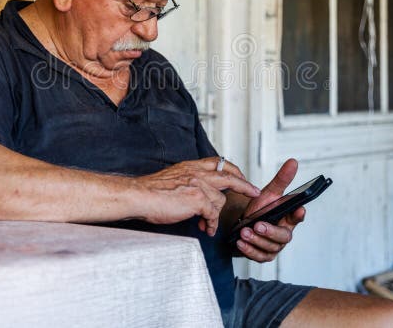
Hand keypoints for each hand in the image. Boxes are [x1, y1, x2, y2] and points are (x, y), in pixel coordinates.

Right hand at [136, 157, 259, 236]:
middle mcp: (197, 172)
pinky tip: (207, 229)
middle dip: (244, 184)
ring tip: (207, 224)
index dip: (232, 170)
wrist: (139, 196)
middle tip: (253, 191)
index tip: (239, 175)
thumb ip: (188, 183)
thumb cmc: (150, 192)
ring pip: (220, 200)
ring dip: (216, 215)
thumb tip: (197, 197)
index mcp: (190, 166)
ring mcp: (199, 185)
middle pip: (229, 175)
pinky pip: (213, 214)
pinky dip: (211, 224)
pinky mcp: (198, 199)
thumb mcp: (173, 179)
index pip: (217, 162)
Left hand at [235, 158, 304, 261]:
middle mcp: (283, 233)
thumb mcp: (269, 194)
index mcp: (288, 218)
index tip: (298, 210)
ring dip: (256, 240)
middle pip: (283, 236)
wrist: (242, 224)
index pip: (297, 217)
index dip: (298, 215)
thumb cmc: (260, 209)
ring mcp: (274, 246)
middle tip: (258, 225)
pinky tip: (241, 243)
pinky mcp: (263, 255)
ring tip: (244, 232)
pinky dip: (249, 250)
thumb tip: (293, 161)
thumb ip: (281, 180)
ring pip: (269, 247)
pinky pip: (258, 256)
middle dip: (270, 231)